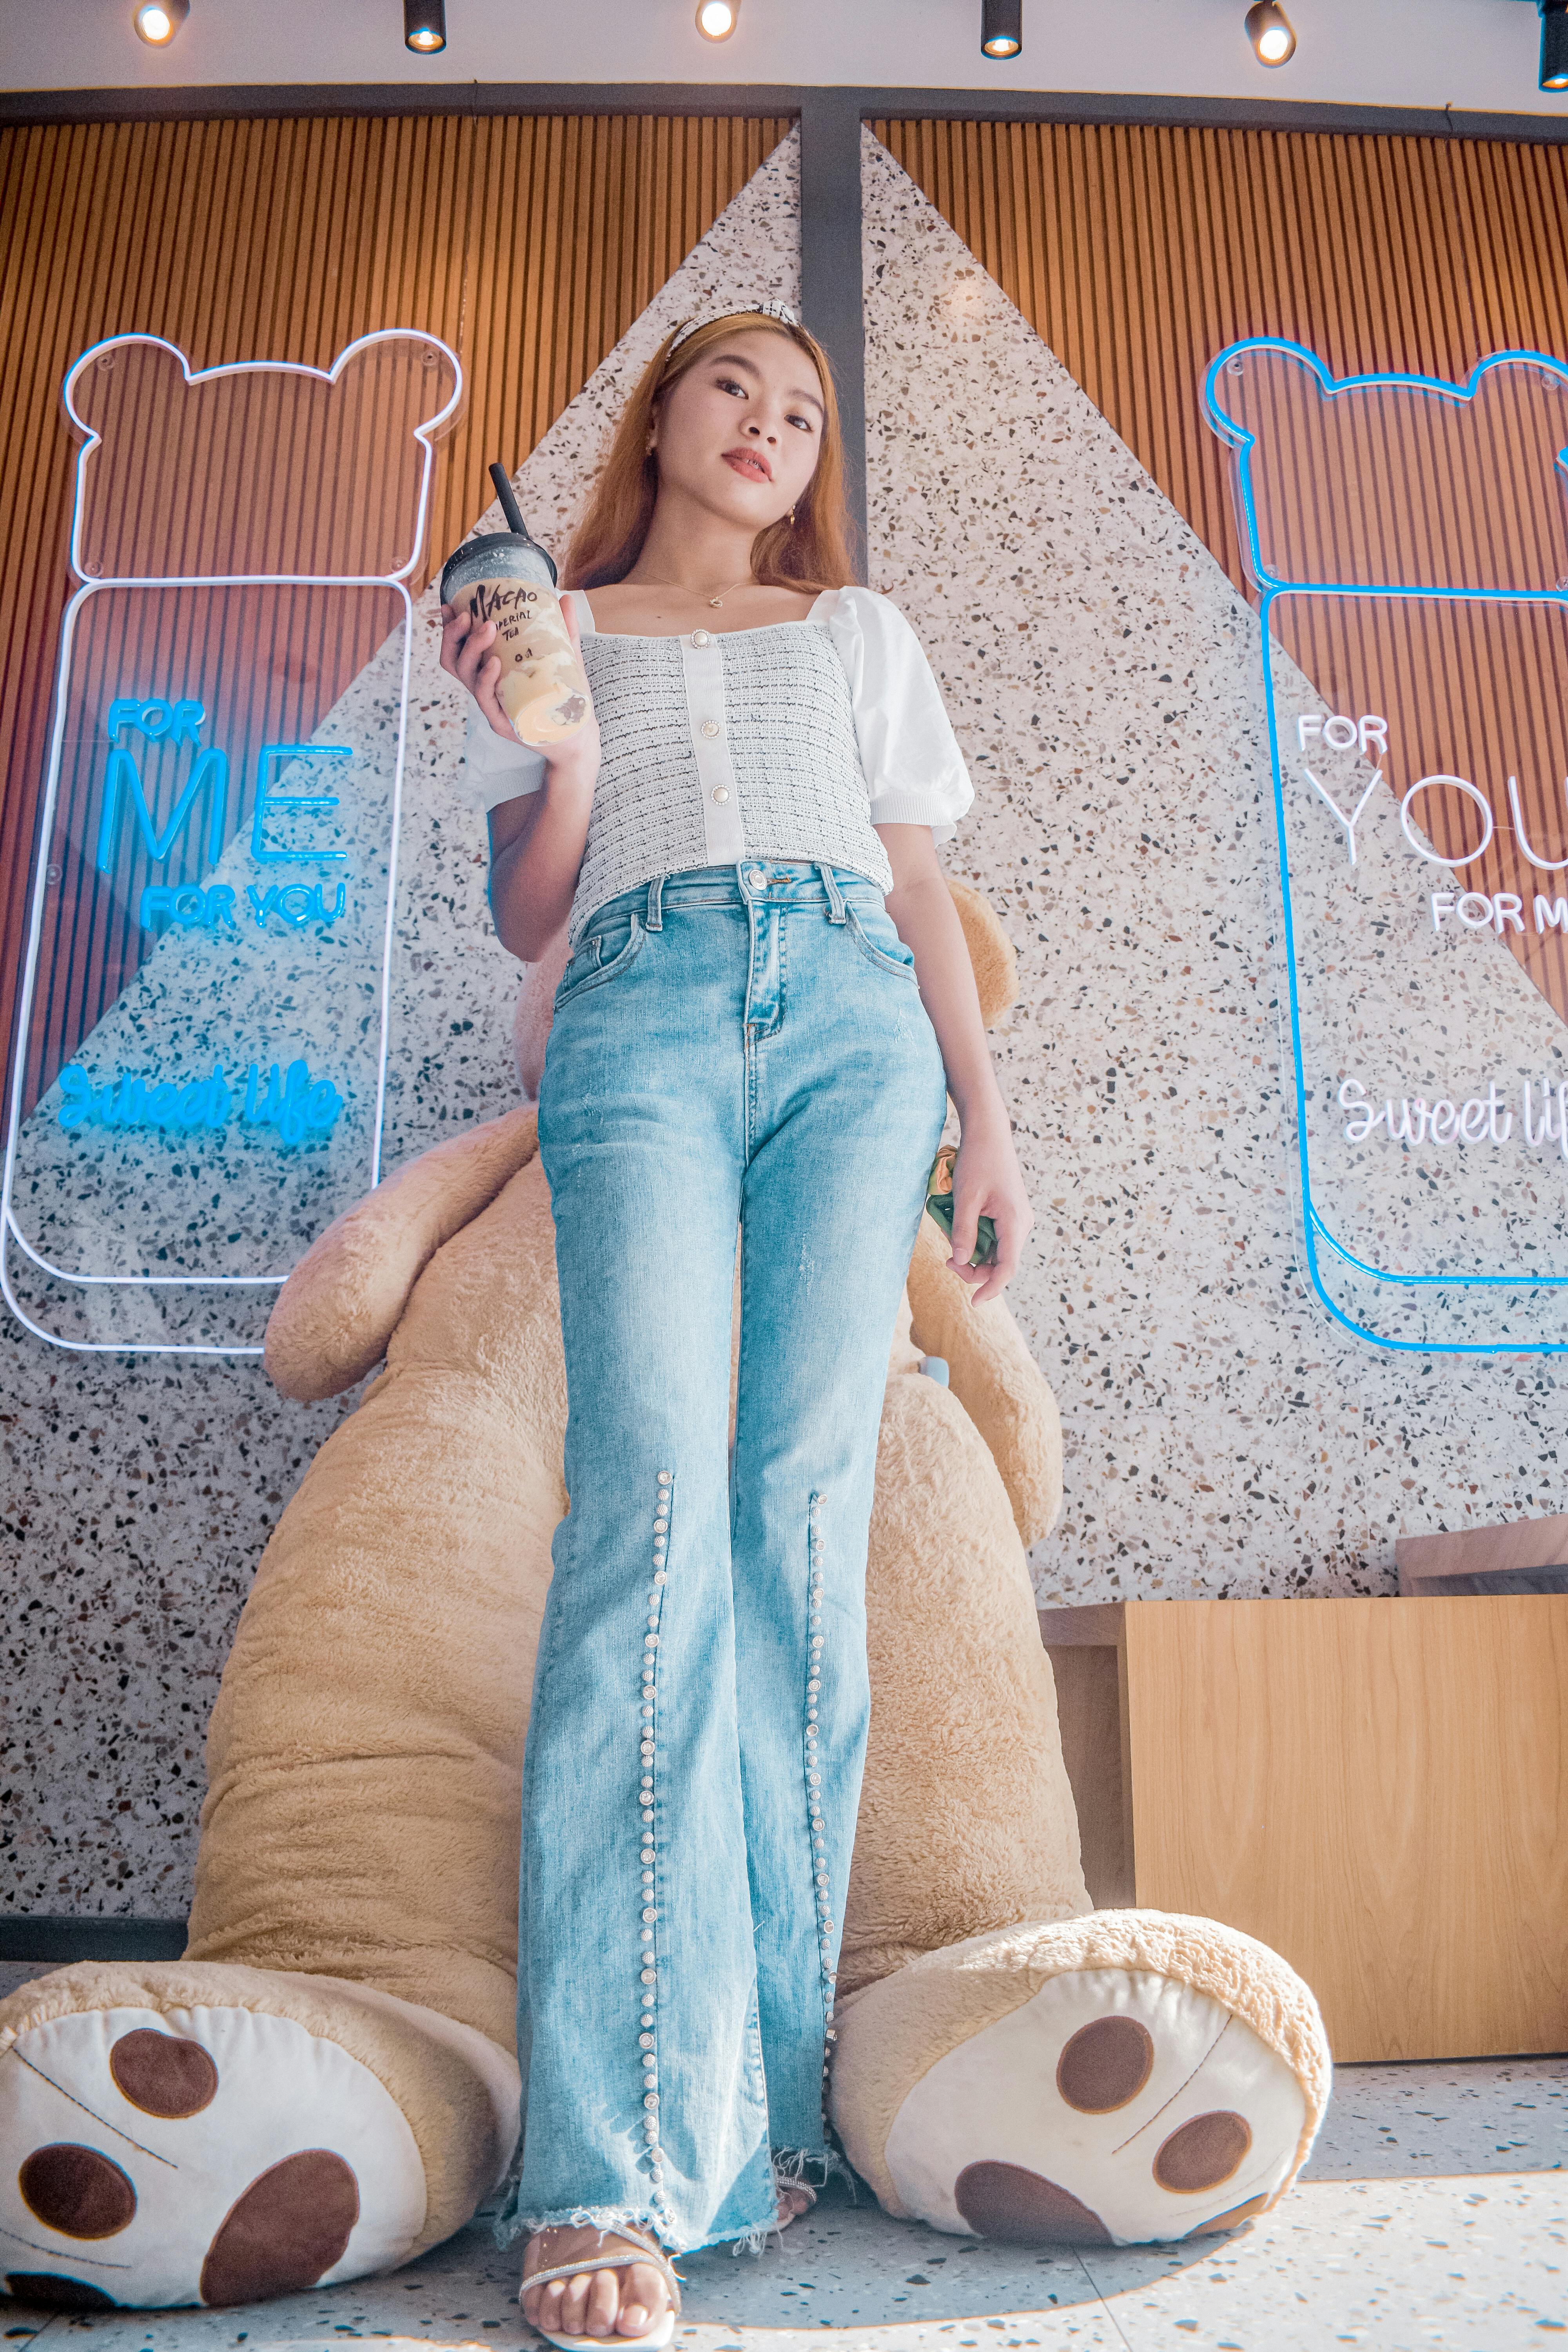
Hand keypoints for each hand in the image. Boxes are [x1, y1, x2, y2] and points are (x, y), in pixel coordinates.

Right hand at [439, 592, 600, 792]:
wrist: (579, 738)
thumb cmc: (565, 698)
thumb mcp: (564, 659)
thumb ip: (563, 630)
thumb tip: (565, 598)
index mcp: (491, 672)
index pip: (459, 649)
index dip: (450, 629)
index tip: (451, 605)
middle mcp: (486, 688)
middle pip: (454, 661)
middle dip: (454, 635)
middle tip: (468, 615)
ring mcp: (492, 707)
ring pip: (466, 677)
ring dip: (472, 649)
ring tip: (487, 628)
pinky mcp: (503, 724)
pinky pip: (486, 700)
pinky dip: (486, 679)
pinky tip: (495, 662)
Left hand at [946, 1106, 1032, 1304]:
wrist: (988, 1134)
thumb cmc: (977, 1162)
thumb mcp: (965, 1198)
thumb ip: (963, 1232)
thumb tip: (961, 1262)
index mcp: (1015, 1222)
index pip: (1007, 1268)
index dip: (990, 1288)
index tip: (973, 1302)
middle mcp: (1021, 1224)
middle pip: (1001, 1263)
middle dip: (975, 1269)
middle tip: (947, 1260)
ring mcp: (1017, 1219)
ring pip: (998, 1252)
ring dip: (975, 1255)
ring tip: (951, 1241)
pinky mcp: (1010, 1213)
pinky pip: (995, 1238)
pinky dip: (978, 1241)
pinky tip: (961, 1230)